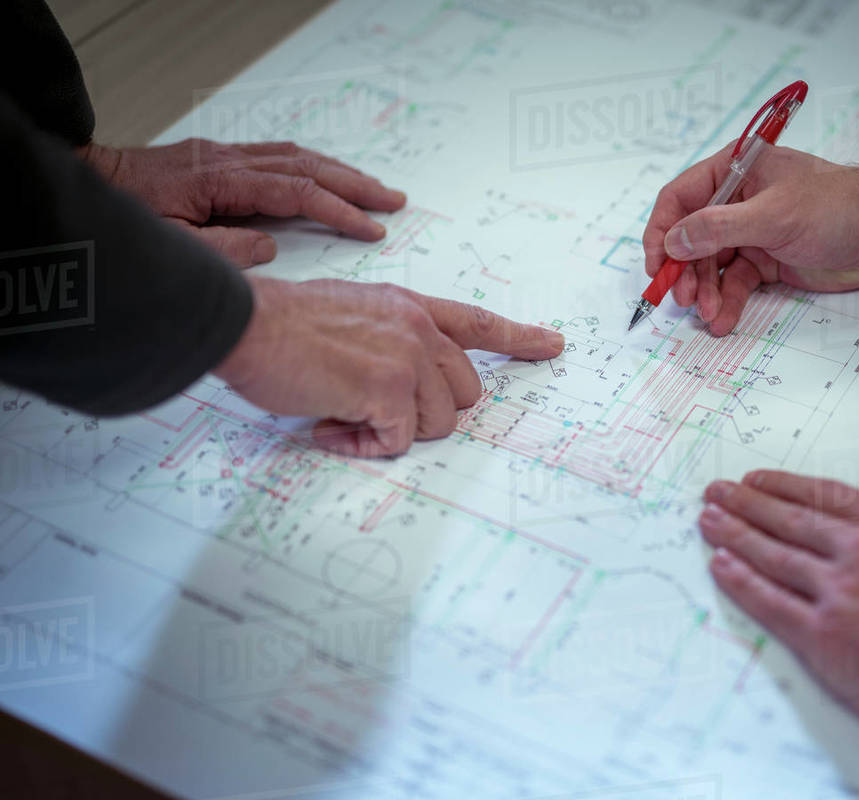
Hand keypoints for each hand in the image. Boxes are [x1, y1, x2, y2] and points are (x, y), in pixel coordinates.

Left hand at [79, 139, 405, 266]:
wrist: (83, 186)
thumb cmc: (121, 223)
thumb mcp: (173, 252)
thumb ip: (226, 251)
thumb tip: (271, 246)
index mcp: (219, 180)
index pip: (297, 192)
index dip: (339, 210)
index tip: (371, 228)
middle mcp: (226, 160)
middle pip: (307, 166)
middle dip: (355, 185)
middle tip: (394, 201)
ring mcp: (222, 157)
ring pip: (296, 157)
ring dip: (340, 173)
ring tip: (375, 190)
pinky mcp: (215, 161)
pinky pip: (277, 157)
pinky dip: (313, 167)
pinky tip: (328, 177)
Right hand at [214, 277, 564, 457]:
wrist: (246, 323)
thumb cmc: (280, 324)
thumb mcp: (349, 314)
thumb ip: (384, 341)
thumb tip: (394, 388)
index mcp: (408, 308)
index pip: (475, 324)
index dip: (518, 338)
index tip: (551, 346)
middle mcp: (417, 328)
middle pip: (464, 392)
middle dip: (426, 414)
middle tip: (373, 411)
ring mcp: (408, 357)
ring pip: (437, 423)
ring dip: (390, 432)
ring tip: (341, 416)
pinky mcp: (390, 389)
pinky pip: (397, 441)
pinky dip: (362, 446)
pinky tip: (329, 426)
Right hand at [643, 142, 858, 335]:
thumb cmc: (837, 207)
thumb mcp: (774, 216)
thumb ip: (720, 228)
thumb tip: (674, 241)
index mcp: (735, 171)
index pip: (680, 198)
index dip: (662, 232)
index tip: (656, 266)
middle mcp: (737, 200)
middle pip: (691, 238)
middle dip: (686, 271)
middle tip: (683, 299)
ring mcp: (751, 233)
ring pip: (711, 266)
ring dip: (706, 292)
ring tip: (709, 314)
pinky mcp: (766, 261)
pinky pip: (735, 284)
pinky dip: (727, 302)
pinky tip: (723, 319)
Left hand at [699, 471, 858, 743]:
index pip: (825, 497)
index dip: (785, 487)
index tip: (758, 480)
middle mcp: (856, 552)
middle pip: (788, 520)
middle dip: (747, 504)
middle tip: (716, 493)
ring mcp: (838, 593)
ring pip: (772, 556)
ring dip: (734, 535)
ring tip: (708, 521)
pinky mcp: (826, 638)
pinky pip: (770, 603)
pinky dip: (741, 582)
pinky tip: (720, 566)